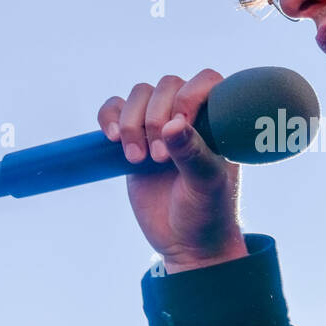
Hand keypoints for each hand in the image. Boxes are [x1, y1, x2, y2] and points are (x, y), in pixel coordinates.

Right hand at [97, 70, 247, 270]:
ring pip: (138, 95)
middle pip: (166, 86)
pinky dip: (109, 118)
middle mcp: (188, 117)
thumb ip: (192, 153)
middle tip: (159, 159)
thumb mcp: (205, 184)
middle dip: (156, 117)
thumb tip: (174, 124)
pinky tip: (113, 140)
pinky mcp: (132, 139)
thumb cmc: (208, 212)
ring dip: (132, 122)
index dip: (190, 94)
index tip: (182, 122)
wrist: (186, 244)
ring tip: (137, 159)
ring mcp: (159, 126)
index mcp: (216, 121)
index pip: (206, 81)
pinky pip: (113, 111)